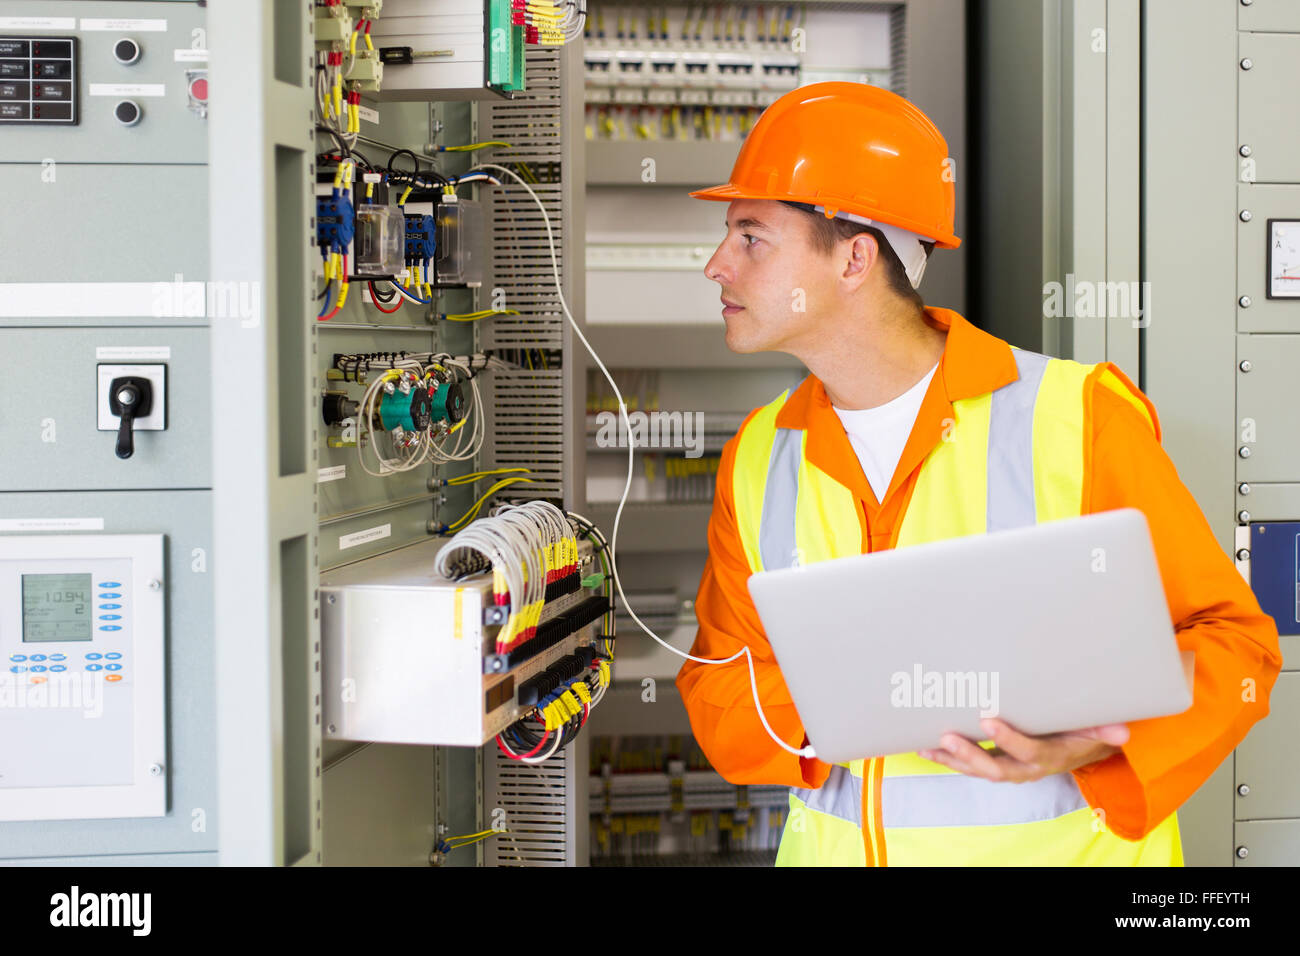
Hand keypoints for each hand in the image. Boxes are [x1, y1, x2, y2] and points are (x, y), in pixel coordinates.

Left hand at [917, 717, 1128, 782]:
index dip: (1008, 739)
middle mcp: (1025, 769)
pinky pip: (968, 765)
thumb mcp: (1096, 729)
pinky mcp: (995, 764)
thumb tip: (1124, 731)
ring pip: (977, 770)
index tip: (988, 718)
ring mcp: (1008, 769)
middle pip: (996, 768)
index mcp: (1049, 758)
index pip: (1027, 751)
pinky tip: (926, 747)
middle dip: (971, 755)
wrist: (1078, 751)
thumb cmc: (1083, 733)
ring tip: (928, 746)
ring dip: (952, 760)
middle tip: (949, 737)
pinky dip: (947, 758)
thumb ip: (1105, 728)